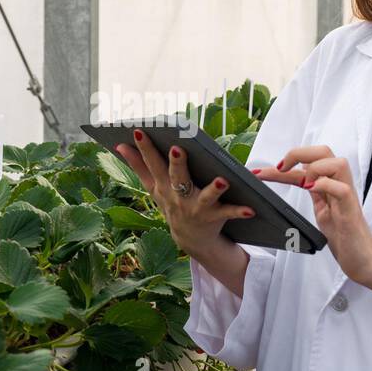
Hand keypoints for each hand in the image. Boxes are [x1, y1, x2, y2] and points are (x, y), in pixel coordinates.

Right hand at [111, 129, 255, 256]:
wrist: (191, 239)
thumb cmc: (172, 203)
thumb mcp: (153, 187)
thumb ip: (138, 166)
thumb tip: (120, 145)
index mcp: (163, 186)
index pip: (153, 163)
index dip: (145, 148)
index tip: (140, 131)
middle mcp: (178, 197)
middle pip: (178, 178)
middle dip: (177, 165)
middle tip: (178, 149)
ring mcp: (197, 209)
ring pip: (205, 197)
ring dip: (214, 190)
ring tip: (222, 180)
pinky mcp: (215, 217)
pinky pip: (229, 213)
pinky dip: (240, 211)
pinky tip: (252, 208)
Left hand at [253, 145, 371, 285]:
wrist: (364, 261)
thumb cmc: (345, 237)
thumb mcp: (322, 211)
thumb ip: (314, 193)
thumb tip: (296, 177)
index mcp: (330, 185)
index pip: (308, 163)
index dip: (284, 163)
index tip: (261, 171)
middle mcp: (339, 186)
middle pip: (325, 152)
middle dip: (299, 153)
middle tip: (280, 168)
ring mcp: (347, 198)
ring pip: (338, 163)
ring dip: (314, 168)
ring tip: (303, 184)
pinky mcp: (351, 212)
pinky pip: (342, 189)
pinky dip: (325, 185)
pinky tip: (312, 189)